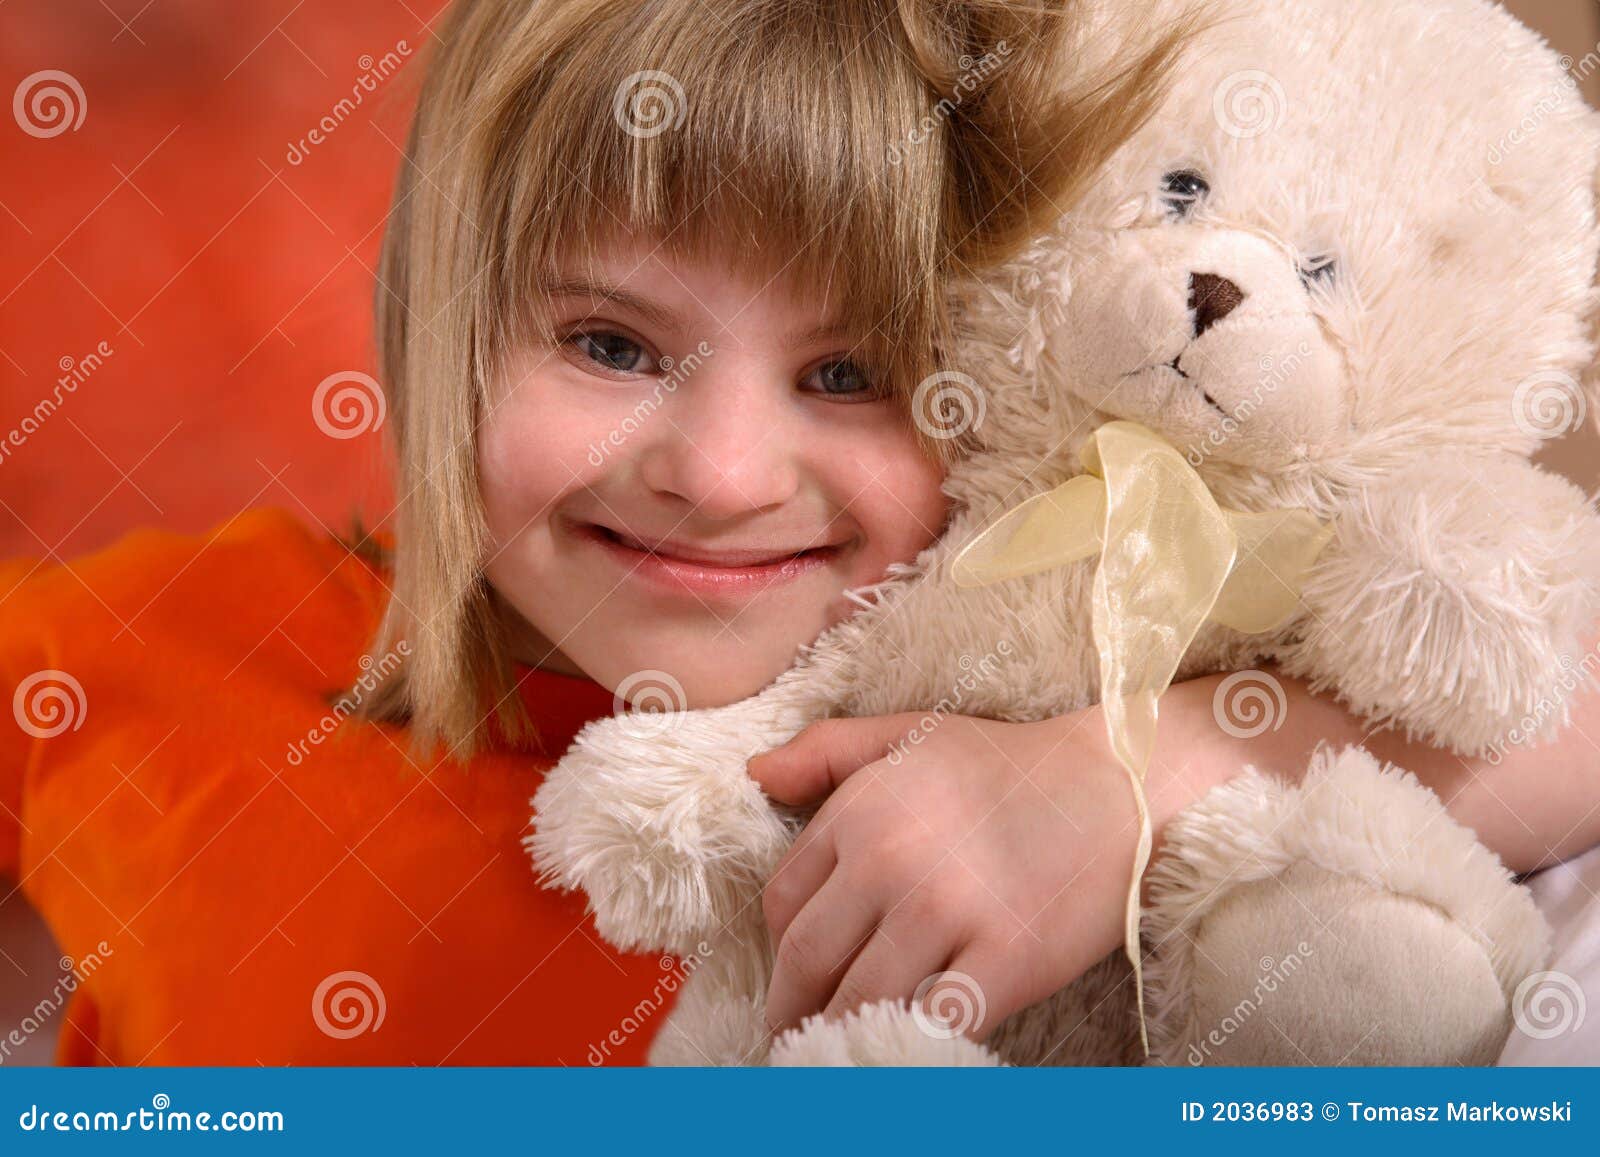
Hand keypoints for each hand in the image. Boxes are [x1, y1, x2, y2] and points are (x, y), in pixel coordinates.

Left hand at [747, 702, 1226, 1039]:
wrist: (1122, 783)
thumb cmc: (1010, 763)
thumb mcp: (911, 734)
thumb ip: (827, 750)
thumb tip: (755, 776)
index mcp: (863, 809)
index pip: (785, 902)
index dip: (780, 946)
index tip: (794, 974)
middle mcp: (892, 858)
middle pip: (808, 960)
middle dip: (792, 1007)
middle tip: (792, 1033)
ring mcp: (949, 911)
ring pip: (860, 1000)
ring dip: (837, 1036)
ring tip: (834, 1052)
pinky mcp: (1006, 959)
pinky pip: (934, 1023)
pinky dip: (906, 1044)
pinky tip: (899, 1050)